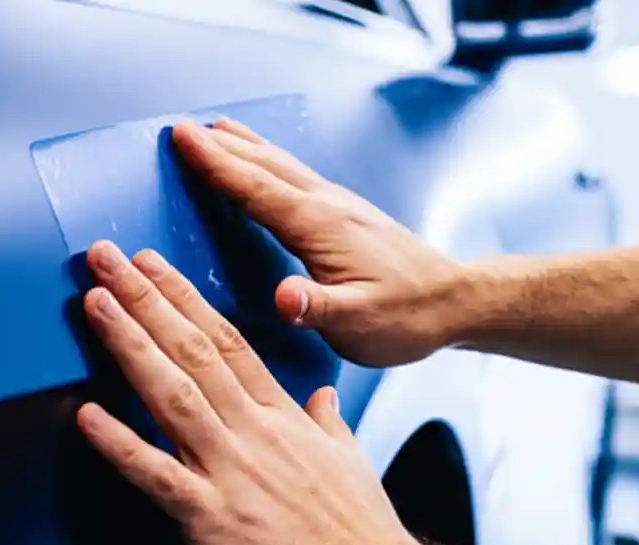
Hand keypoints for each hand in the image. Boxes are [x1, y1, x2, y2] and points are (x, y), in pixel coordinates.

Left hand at [76, 240, 425, 544]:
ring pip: (172, 394)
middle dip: (144, 299)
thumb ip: (326, 424)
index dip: (183, 298)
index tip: (152, 266)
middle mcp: (254, 433)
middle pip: (192, 350)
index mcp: (284, 417)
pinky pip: (157, 475)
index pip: (226, 341)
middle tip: (105, 257)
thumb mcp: (350, 463)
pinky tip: (87, 414)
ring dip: (129, 345)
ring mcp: (232, 473)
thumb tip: (318, 396)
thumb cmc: (363, 537)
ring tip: (95, 303)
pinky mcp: (213, 521)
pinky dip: (120, 444)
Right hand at [172, 118, 465, 366]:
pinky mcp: (347, 214)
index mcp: (320, 227)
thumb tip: (282, 298)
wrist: (457, 301)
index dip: (215, 164)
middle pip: (264, 166)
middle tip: (181, 128)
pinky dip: (269, 162)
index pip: (255, 188)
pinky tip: (266, 164)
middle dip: (220, 147)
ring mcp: (339, 205)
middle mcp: (327, 206)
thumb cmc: (407, 317)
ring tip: (216, 130)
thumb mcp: (360, 322)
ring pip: (281, 165)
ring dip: (244, 146)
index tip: (182, 138)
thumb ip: (318, 309)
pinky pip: (295, 176)